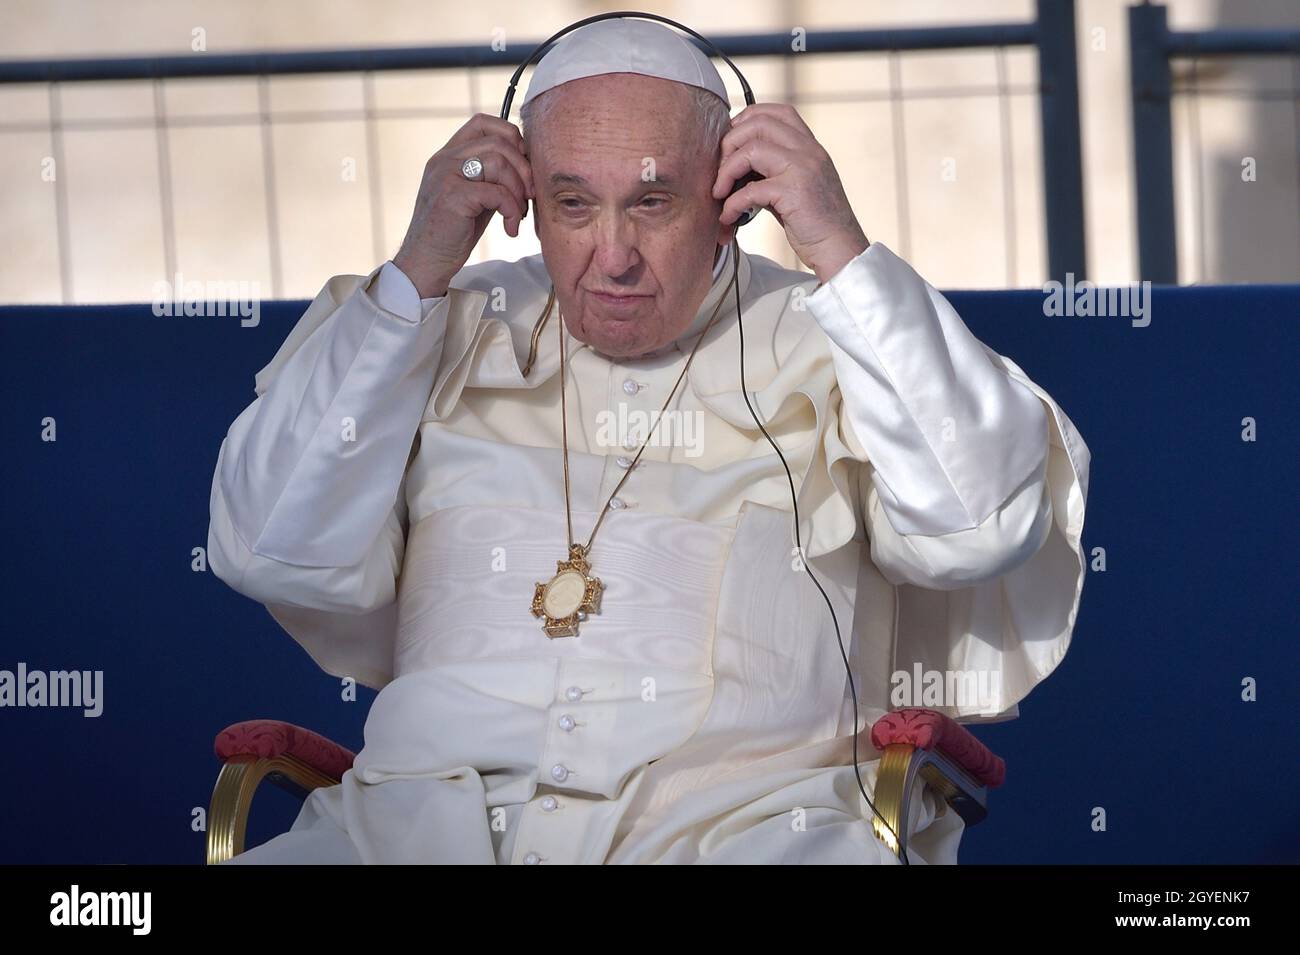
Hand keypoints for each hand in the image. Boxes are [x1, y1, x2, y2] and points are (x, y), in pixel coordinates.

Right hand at [393, 113, 534, 297]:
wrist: (426, 262)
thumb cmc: (453, 233)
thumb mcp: (475, 196)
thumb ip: (492, 176)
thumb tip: (527, 163)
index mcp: (448, 155)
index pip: (483, 123)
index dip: (511, 138)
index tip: (523, 166)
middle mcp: (444, 159)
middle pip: (499, 142)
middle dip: (524, 170)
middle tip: (529, 197)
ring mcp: (445, 175)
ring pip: (499, 162)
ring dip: (518, 191)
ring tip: (518, 215)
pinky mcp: (452, 196)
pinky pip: (496, 191)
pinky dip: (511, 209)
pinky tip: (510, 228)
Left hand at [713, 104, 868, 283]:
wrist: (840, 248)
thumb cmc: (815, 222)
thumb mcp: (798, 186)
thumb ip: (775, 170)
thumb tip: (736, 164)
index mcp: (811, 147)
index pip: (778, 112)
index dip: (748, 118)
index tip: (732, 142)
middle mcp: (809, 151)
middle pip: (759, 123)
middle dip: (730, 143)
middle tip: (720, 170)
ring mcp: (803, 169)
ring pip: (751, 150)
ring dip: (726, 172)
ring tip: (719, 193)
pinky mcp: (794, 192)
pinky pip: (750, 190)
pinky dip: (732, 205)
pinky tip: (728, 218)